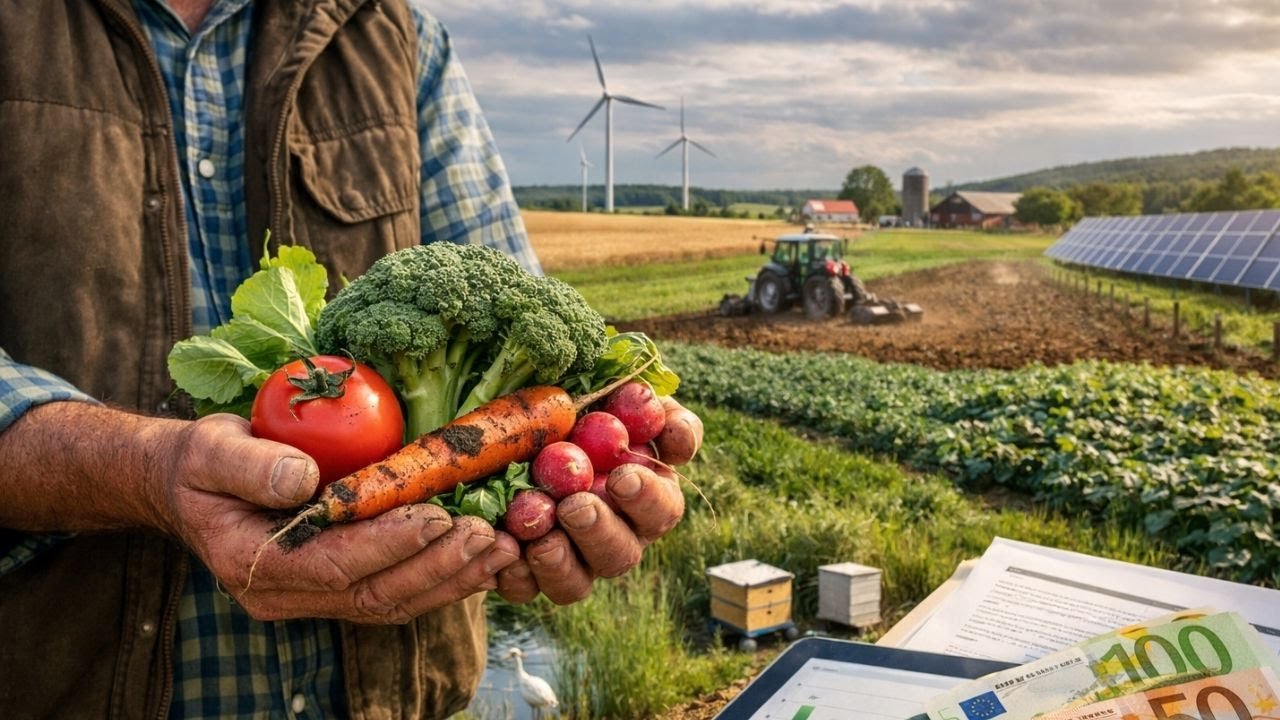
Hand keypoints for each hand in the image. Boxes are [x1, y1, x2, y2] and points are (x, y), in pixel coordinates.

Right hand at [153, 414, 519, 622]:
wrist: (189, 488)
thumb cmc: (200, 464)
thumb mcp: (208, 451)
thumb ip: (248, 465)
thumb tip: (303, 479)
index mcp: (254, 565)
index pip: (333, 564)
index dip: (388, 544)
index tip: (435, 516)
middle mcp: (288, 595)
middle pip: (375, 594)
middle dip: (437, 565)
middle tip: (489, 534)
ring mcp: (315, 597)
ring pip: (394, 602)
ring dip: (453, 578)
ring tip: (502, 548)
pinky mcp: (340, 586)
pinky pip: (398, 593)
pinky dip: (444, 578)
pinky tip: (484, 558)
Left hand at [496, 396, 702, 604]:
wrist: (527, 420)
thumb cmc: (590, 408)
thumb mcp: (625, 398)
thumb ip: (659, 414)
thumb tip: (680, 440)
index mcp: (647, 500)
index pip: (662, 510)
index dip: (646, 498)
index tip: (622, 476)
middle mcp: (614, 539)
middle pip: (619, 555)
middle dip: (598, 532)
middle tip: (574, 506)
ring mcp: (570, 560)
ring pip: (574, 584)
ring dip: (558, 564)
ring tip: (539, 537)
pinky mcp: (526, 572)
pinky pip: (523, 589)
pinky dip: (513, 575)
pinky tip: (502, 548)